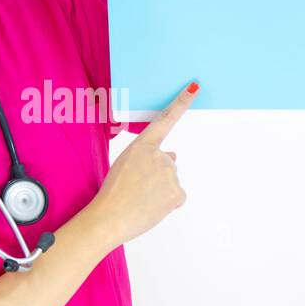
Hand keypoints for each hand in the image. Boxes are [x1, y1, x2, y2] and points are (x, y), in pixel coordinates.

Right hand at [86, 80, 199, 248]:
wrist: (109, 218)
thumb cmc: (112, 193)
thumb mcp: (124, 165)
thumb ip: (149, 157)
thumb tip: (174, 156)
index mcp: (142, 145)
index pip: (165, 119)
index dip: (181, 102)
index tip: (194, 87)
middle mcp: (160, 156)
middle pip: (166, 162)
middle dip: (156, 174)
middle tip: (137, 188)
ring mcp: (170, 174)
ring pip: (170, 180)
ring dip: (160, 190)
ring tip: (141, 199)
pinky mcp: (177, 193)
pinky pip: (176, 197)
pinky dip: (167, 203)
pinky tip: (152, 207)